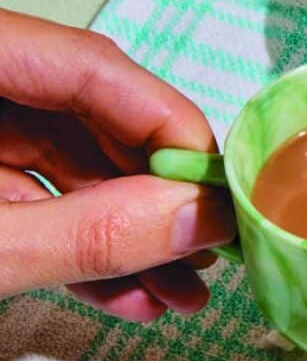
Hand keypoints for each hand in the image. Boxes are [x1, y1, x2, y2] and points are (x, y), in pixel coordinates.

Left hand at [0, 10, 234, 321]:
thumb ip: (86, 231)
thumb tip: (196, 218)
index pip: (91, 66)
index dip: (168, 124)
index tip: (220, 187)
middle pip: (88, 116)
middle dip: (153, 194)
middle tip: (211, 247)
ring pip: (67, 167)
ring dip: (125, 235)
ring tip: (178, 292)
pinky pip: (33, 201)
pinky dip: (76, 248)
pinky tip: (128, 294)